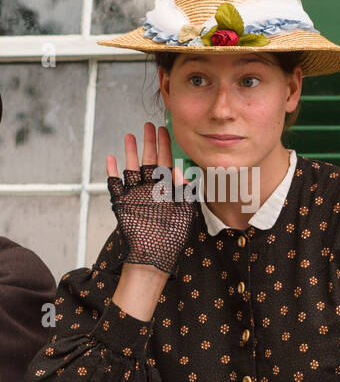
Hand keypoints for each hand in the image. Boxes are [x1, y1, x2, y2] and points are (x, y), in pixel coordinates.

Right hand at [106, 123, 192, 275]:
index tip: (165, 131)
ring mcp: (135, 194)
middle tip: (149, 125)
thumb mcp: (185, 214)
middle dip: (149, 143)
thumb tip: (181, 172)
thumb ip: (185, 193)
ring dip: (131, 152)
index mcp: (166, 190)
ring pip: (132, 168)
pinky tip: (111, 158)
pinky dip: (112, 172)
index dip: (166, 147)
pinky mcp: (122, 202)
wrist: (155, 255)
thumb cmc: (173, 237)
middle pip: (149, 160)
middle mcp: (150, 189)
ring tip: (130, 135)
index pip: (166, 162)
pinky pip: (115, 184)